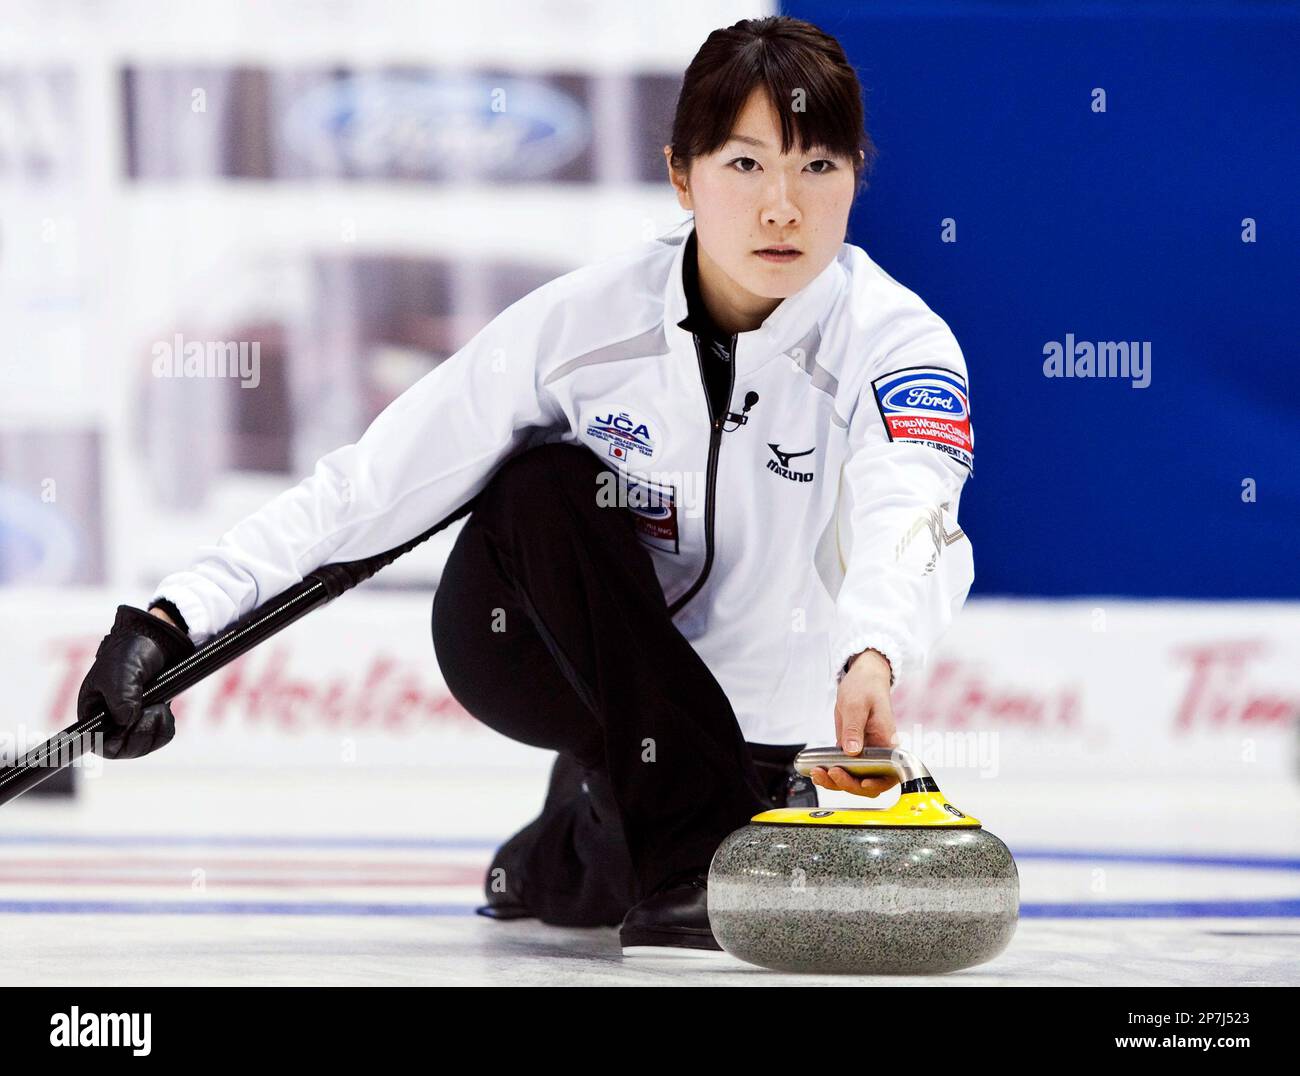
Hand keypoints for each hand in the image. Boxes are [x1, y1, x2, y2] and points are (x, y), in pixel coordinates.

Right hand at [78, 604, 195, 759]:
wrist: (157, 642)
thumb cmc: (129, 653)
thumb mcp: (121, 671)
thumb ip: (122, 696)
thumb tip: (126, 721)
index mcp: (92, 713)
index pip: (98, 744)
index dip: (115, 743)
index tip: (130, 727)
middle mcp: (110, 722)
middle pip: (124, 750)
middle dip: (141, 734)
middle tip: (153, 711)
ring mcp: (132, 723)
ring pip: (144, 745)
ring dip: (155, 728)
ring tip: (158, 706)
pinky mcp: (152, 719)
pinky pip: (161, 736)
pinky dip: (166, 725)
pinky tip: (165, 708)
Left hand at [810, 649, 898, 797]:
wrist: (862, 678)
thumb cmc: (865, 687)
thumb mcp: (857, 704)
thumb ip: (854, 728)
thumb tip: (852, 751)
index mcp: (887, 743)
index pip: (888, 774)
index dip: (877, 784)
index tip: (862, 782)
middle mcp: (878, 753)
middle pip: (868, 783)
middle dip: (849, 784)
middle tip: (831, 772)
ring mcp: (864, 753)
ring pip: (854, 779)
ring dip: (836, 782)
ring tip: (818, 773)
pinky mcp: (851, 750)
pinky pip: (844, 769)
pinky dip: (831, 774)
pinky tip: (817, 772)